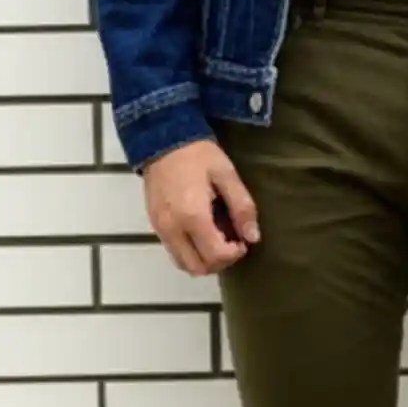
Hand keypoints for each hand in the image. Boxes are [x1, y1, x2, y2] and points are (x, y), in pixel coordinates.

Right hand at [143, 139, 259, 275]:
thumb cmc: (198, 155)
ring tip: (217, 239)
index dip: (234, 254)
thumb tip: (253, 237)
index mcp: (192, 216)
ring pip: (182, 264)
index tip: (242, 240)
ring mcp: (160, 228)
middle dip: (219, 262)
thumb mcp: (227, 175)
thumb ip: (242, 207)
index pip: (214, 255)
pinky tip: (202, 233)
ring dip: (204, 260)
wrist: (161, 138)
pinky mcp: (154, 225)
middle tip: (232, 243)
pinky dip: (190, 252)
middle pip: (197, 268)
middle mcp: (172, 228)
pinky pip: (173, 252)